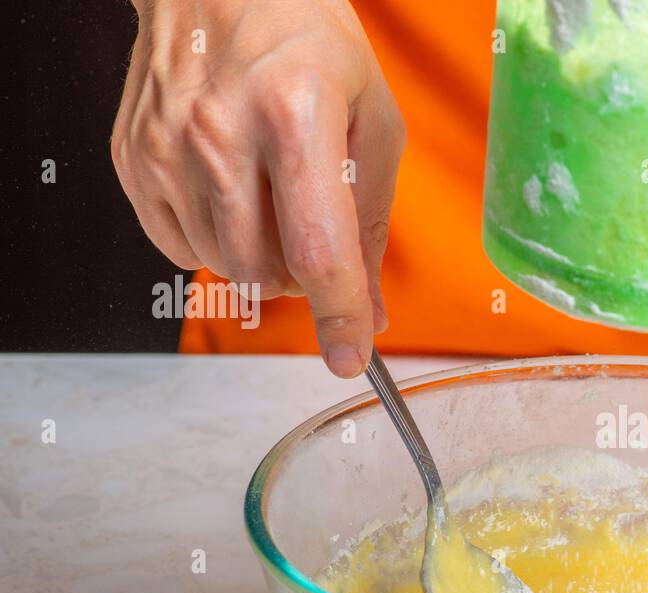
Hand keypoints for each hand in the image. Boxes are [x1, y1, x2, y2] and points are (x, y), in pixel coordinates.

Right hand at [111, 0, 404, 376]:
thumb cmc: (305, 38)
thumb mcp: (371, 119)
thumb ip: (372, 222)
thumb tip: (370, 309)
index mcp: (294, 115)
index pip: (317, 249)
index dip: (339, 315)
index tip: (351, 355)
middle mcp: (220, 133)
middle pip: (264, 273)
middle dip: (303, 281)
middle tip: (316, 239)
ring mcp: (166, 148)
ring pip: (224, 269)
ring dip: (261, 262)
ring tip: (275, 201)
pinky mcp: (132, 159)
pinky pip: (181, 249)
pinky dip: (216, 243)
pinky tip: (233, 195)